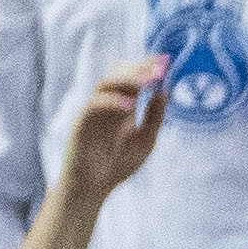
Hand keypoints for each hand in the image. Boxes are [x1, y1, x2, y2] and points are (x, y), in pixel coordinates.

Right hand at [62, 58, 168, 202]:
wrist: (94, 188)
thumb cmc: (118, 165)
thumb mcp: (145, 139)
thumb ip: (155, 116)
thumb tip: (165, 90)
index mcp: (122, 106)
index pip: (132, 77)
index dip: (146, 66)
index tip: (165, 60)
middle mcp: (107, 105)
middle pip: (117, 75)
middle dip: (138, 69)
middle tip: (158, 69)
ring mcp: (93, 112)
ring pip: (104, 84)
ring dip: (126, 80)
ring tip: (147, 81)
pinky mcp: (82, 124)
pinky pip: (94, 106)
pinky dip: (112, 102)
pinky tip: (131, 106)